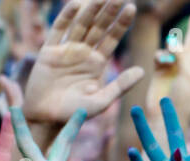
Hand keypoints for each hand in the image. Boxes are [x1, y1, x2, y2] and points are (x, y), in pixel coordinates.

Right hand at [22, 0, 143, 127]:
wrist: (46, 119)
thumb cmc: (75, 114)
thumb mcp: (101, 102)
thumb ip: (120, 86)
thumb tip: (142, 70)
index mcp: (97, 63)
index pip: (112, 38)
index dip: (121, 23)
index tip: (131, 8)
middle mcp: (83, 53)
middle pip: (98, 27)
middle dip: (108, 12)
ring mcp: (66, 50)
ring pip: (81, 25)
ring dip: (90, 10)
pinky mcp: (49, 51)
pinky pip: (58, 30)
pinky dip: (66, 17)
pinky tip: (75, 5)